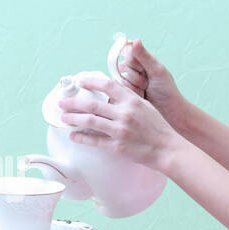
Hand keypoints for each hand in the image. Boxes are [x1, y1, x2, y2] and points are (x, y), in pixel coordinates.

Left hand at [56, 74, 181, 172]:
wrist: (167, 148)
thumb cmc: (157, 127)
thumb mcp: (144, 106)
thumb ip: (128, 99)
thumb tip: (110, 94)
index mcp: (132, 100)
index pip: (107, 85)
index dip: (91, 81)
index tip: (80, 81)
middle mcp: (124, 113)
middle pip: (92, 104)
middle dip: (73, 103)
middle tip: (62, 103)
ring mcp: (120, 130)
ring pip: (90, 121)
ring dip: (73, 119)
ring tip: (63, 118)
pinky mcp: (117, 146)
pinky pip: (94, 141)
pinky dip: (82, 138)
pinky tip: (73, 136)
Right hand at [112, 39, 188, 128]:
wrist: (167, 110)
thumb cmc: (166, 89)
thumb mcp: (157, 70)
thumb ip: (144, 56)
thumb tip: (136, 40)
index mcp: (141, 59)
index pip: (128, 53)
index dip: (134, 63)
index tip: (144, 69)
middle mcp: (132, 69)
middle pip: (122, 67)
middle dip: (136, 77)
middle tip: (148, 83)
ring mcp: (127, 81)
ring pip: (121, 80)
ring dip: (135, 87)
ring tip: (145, 91)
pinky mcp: (124, 92)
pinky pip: (119, 90)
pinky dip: (132, 94)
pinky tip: (140, 97)